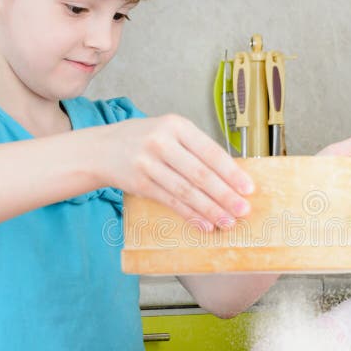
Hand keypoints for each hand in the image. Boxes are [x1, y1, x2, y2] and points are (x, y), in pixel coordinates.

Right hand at [105, 114, 253, 230]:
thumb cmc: (144, 140)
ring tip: (227, 221)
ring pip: (186, 191)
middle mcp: (161, 141)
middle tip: (243, 210)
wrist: (101, 149)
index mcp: (176, 125)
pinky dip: (190, 215)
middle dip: (225, 194)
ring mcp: (148, 163)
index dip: (231, 172)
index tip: (248, 188)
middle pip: (200, 173)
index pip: (210, 151)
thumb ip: (196, 149)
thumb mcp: (170, 132)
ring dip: (210, 209)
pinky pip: (171, 202)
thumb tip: (231, 177)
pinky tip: (204, 224)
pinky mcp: (140, 183)